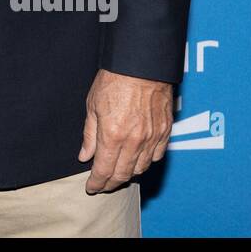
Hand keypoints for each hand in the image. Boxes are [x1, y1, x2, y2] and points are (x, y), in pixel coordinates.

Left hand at [78, 68, 172, 191]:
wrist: (142, 64)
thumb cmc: (114, 80)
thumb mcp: (92, 105)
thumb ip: (89, 135)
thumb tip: (85, 156)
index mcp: (113, 135)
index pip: (104, 170)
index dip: (97, 183)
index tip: (91, 187)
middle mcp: (134, 140)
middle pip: (123, 174)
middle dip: (111, 183)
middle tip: (103, 185)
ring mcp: (153, 137)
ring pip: (141, 168)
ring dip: (129, 174)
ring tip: (118, 173)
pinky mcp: (166, 131)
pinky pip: (157, 155)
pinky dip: (146, 162)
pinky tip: (138, 160)